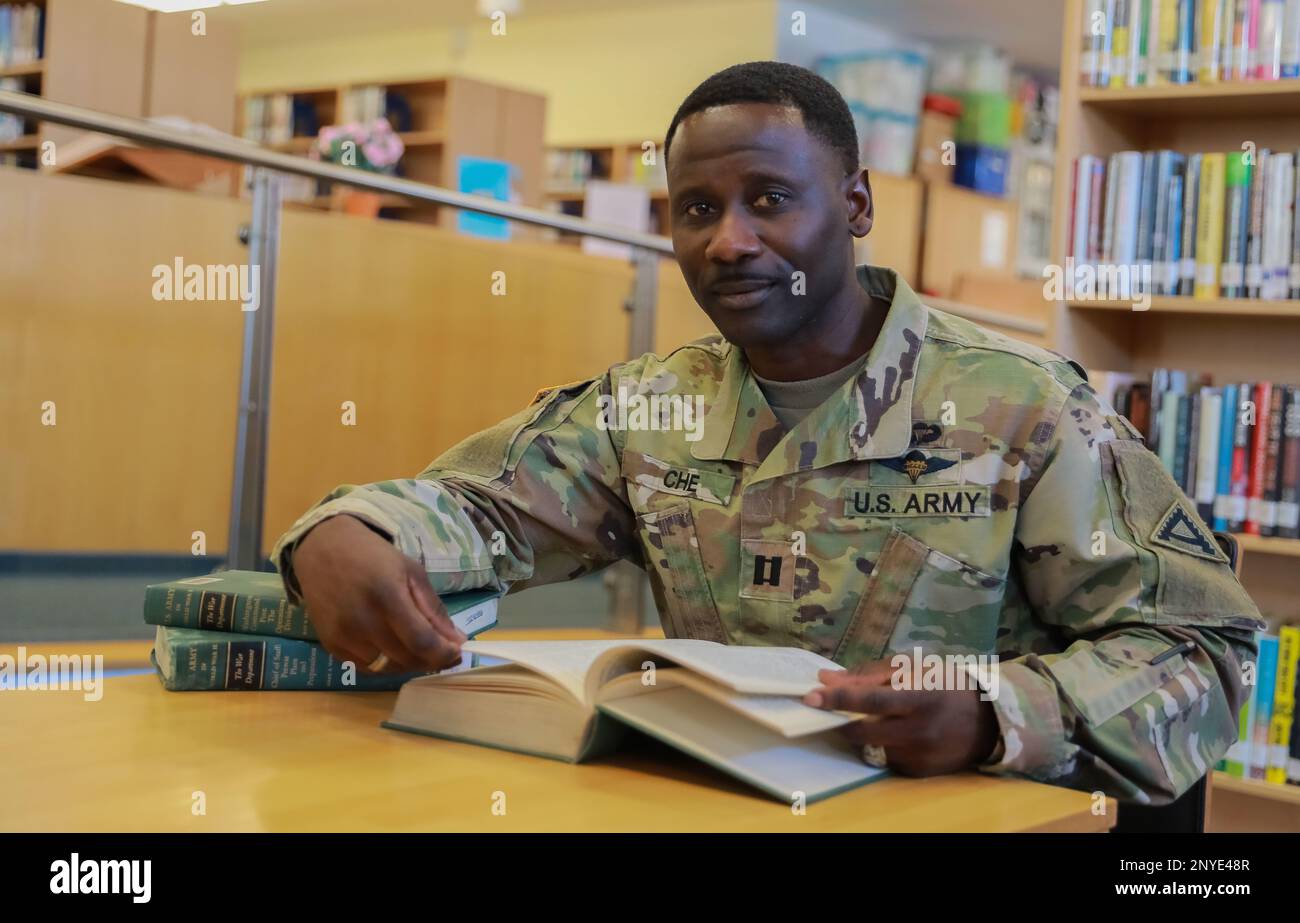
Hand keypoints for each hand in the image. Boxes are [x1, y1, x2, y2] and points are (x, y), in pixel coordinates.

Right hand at [291, 514, 466, 673]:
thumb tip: (457, 641)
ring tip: (417, 648)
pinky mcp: (330, 645)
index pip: (421, 641)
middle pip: (406, 659)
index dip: (444, 655)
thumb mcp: (411, 572)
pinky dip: (385, 664)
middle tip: (442, 651)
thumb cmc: (372, 556)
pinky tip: (393, 648)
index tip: (458, 654)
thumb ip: (434, 609)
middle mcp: (362, 620)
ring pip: (387, 668)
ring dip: (408, 664)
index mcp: (387, 596)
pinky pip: (366, 668)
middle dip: (430, 660)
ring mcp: (343, 636)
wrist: (322, 549)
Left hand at [803, 662, 999, 775]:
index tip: (810, 696)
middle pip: (863, 730)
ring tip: (874, 717)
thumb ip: (870, 673)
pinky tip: (896, 734)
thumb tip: (828, 679)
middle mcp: (920, 730)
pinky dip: (882, 745)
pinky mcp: (919, 772)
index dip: (839, 699)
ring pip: (870, 746)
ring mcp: (920, 755)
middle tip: (824, 708)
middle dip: (839, 720)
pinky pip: (886, 758)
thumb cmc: (947, 686)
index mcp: (921, 696)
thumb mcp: (915, 668)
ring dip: (862, 732)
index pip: (871, 699)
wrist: (989, 722)